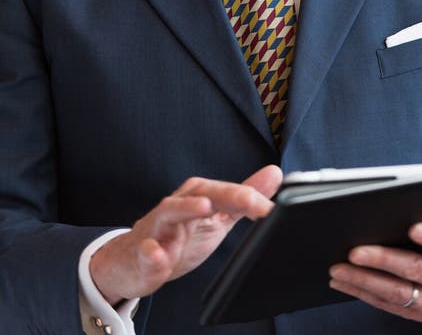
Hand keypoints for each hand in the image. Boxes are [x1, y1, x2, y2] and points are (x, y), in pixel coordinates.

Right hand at [90, 164, 282, 305]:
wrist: (134, 260)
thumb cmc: (178, 235)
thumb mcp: (217, 216)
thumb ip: (244, 196)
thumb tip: (275, 173)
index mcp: (199, 196)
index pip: (229, 193)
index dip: (253, 199)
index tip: (274, 210)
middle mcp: (180, 204)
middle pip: (203, 193)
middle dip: (229, 195)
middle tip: (252, 201)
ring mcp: (159, 227)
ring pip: (170, 211)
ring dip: (186, 208)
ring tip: (205, 207)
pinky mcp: (143, 251)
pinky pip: (146, 250)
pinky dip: (152, 253)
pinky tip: (159, 256)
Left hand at [329, 211, 421, 322]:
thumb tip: (413, 195)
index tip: (413, 227)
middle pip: (419, 271)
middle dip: (384, 260)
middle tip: (355, 251)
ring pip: (400, 293)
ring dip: (366, 281)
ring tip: (340, 268)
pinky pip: (392, 306)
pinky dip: (366, 294)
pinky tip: (346, 282)